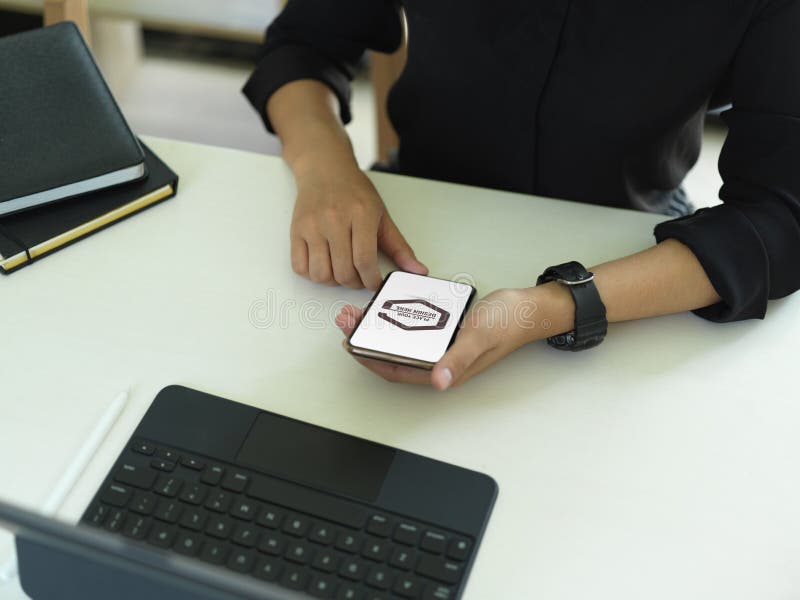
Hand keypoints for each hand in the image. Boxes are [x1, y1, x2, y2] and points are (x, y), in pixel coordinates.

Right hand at [291, 162, 426, 289]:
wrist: (324, 169)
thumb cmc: (354, 191)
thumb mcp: (382, 215)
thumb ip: (400, 247)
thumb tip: (418, 270)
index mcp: (360, 214)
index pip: (365, 260)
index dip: (372, 280)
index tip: (375, 282)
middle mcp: (334, 220)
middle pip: (343, 271)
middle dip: (355, 283)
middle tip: (360, 277)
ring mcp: (312, 226)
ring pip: (321, 274)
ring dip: (333, 281)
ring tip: (341, 271)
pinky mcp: (296, 231)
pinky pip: (300, 267)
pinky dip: (312, 274)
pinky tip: (324, 265)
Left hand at [335, 287, 554, 389]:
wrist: (530, 307)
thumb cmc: (509, 323)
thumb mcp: (480, 336)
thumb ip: (458, 358)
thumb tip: (438, 381)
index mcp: (446, 369)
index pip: (398, 370)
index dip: (370, 360)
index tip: (350, 344)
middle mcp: (441, 361)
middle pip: (394, 356)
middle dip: (368, 341)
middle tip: (347, 321)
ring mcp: (443, 346)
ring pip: (402, 343)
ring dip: (379, 329)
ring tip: (359, 313)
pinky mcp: (446, 331)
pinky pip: (414, 330)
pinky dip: (397, 320)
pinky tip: (388, 308)